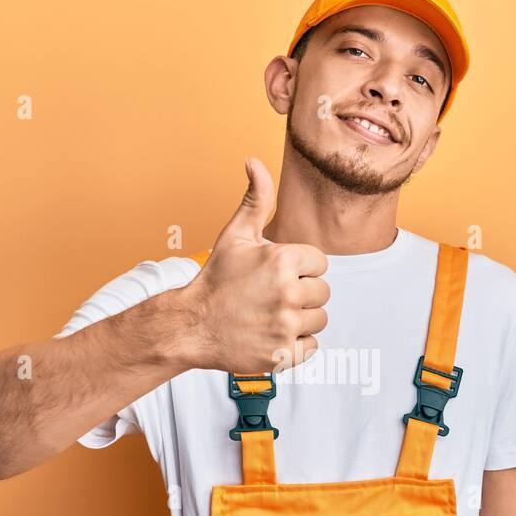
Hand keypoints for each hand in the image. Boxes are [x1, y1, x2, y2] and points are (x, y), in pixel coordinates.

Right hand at [179, 157, 328, 373]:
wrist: (192, 325)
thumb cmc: (216, 279)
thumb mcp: (235, 235)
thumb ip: (256, 199)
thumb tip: (254, 161)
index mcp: (282, 260)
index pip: (319, 263)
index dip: (299, 268)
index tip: (276, 275)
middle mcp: (287, 293)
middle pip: (323, 292)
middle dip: (301, 294)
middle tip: (270, 297)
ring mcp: (285, 326)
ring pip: (319, 319)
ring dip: (301, 319)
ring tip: (271, 315)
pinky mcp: (283, 354)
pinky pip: (312, 346)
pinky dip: (297, 344)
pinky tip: (273, 334)